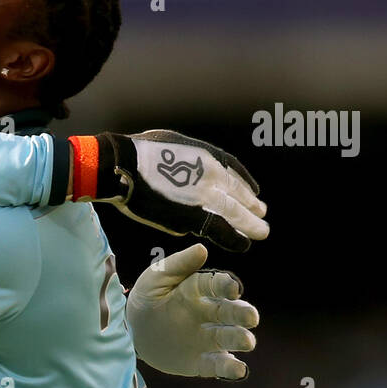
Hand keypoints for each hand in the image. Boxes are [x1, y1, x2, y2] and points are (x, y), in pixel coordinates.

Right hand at [72, 130, 268, 251]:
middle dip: (252, 206)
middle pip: (239, 194)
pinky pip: (220, 231)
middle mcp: (212, 176)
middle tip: (262, 215)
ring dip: (250, 224)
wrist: (124, 165)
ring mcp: (204, 196)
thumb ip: (189, 157)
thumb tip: (190, 167)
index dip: (245, 185)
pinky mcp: (192, 216)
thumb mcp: (174, 142)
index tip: (253, 193)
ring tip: (261, 232)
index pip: (234, 173)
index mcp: (208, 157)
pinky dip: (233, 239)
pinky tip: (242, 245)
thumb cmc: (140, 151)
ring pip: (235, 213)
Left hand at [126, 243, 258, 378]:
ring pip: (230, 337)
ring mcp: (208, 337)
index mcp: (200, 289)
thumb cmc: (147, 297)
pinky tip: (239, 370)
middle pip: (231, 312)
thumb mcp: (156, 278)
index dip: (226, 286)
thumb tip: (202, 249)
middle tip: (251, 316)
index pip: (217, 285)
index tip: (234, 288)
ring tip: (247, 341)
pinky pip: (219, 365)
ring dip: (241, 339)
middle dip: (242, 314)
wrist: (129, 332)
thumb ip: (178, 264)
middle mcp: (210, 313)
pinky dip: (230, 368)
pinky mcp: (202, 361)